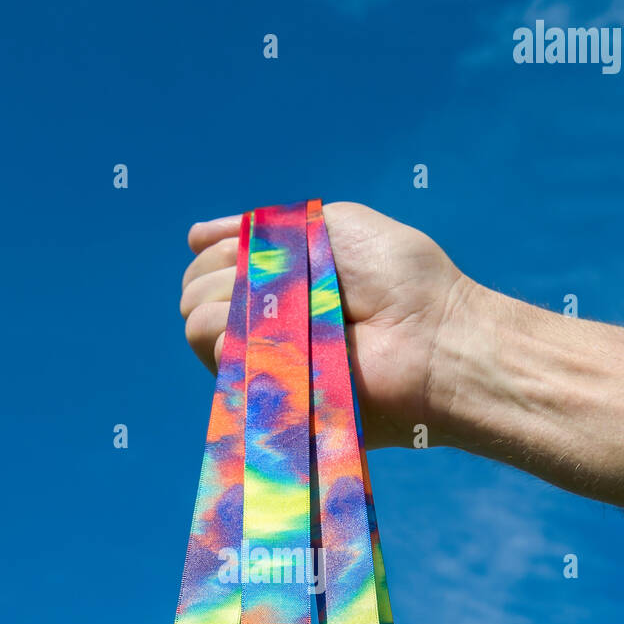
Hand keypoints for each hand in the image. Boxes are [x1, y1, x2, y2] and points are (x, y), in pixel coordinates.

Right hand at [180, 202, 469, 448]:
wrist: (429, 334)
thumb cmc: (396, 277)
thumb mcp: (331, 226)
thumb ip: (265, 228)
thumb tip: (193, 238)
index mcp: (274, 286)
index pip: (207, 266)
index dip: (222, 248)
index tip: (259, 246)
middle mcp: (260, 325)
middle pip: (194, 293)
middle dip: (228, 272)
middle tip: (289, 282)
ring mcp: (260, 362)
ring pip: (196, 322)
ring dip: (234, 301)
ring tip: (293, 309)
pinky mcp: (265, 398)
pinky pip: (216, 356)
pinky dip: (238, 333)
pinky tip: (281, 333)